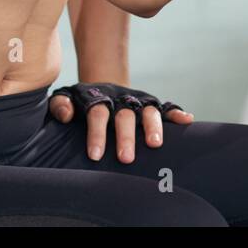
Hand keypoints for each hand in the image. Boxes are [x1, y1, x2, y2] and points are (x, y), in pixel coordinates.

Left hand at [48, 82, 194, 163]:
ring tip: (155, 144)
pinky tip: (187, 120)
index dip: (97, 134)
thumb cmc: (79, 102)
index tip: (95, 155)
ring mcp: (138, 101)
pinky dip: (177, 113)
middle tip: (126, 159)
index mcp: (98, 98)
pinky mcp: (151, 104)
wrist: (100, 88)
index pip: (98, 114)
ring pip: (148, 111)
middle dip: (126, 137)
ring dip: (152, 126)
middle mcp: (121, 99)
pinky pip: (166, 107)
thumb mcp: (65, 99)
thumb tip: (67, 115)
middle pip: (125, 116)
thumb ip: (59, 105)